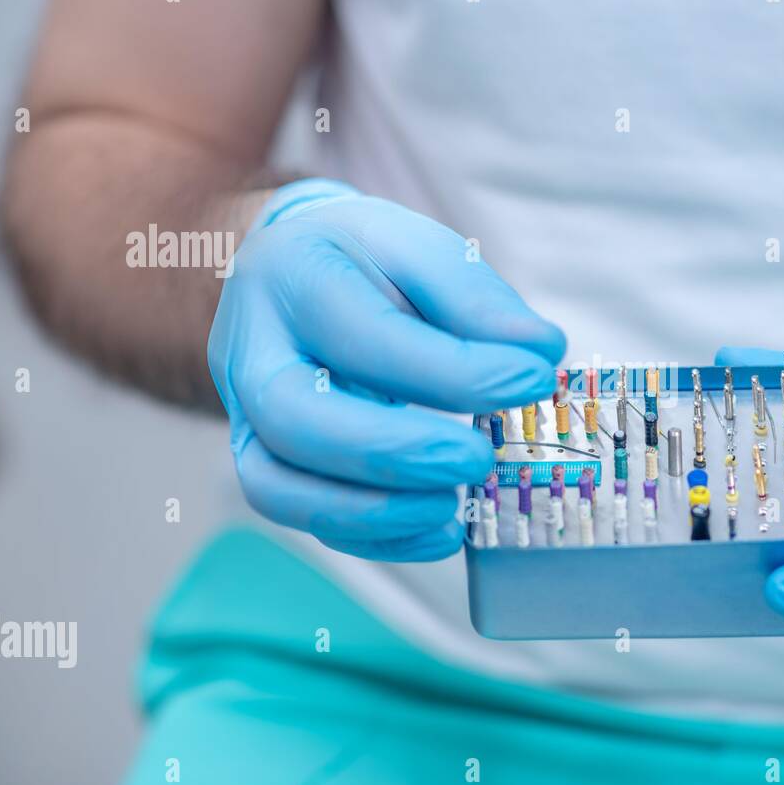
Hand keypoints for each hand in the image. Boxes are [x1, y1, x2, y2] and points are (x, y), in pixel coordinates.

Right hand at [208, 179, 564, 560]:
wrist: (292, 271)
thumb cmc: (365, 260)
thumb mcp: (420, 247)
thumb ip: (476, 298)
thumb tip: (540, 352)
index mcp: (293, 275)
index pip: (366, 335)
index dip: (454, 371)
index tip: (533, 380)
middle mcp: (250, 351)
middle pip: (296, 419)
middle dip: (397, 452)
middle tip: (480, 459)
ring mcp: (243, 415)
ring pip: (276, 486)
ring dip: (374, 512)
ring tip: (454, 507)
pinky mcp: (261, 461)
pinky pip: (299, 515)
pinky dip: (372, 537)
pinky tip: (439, 528)